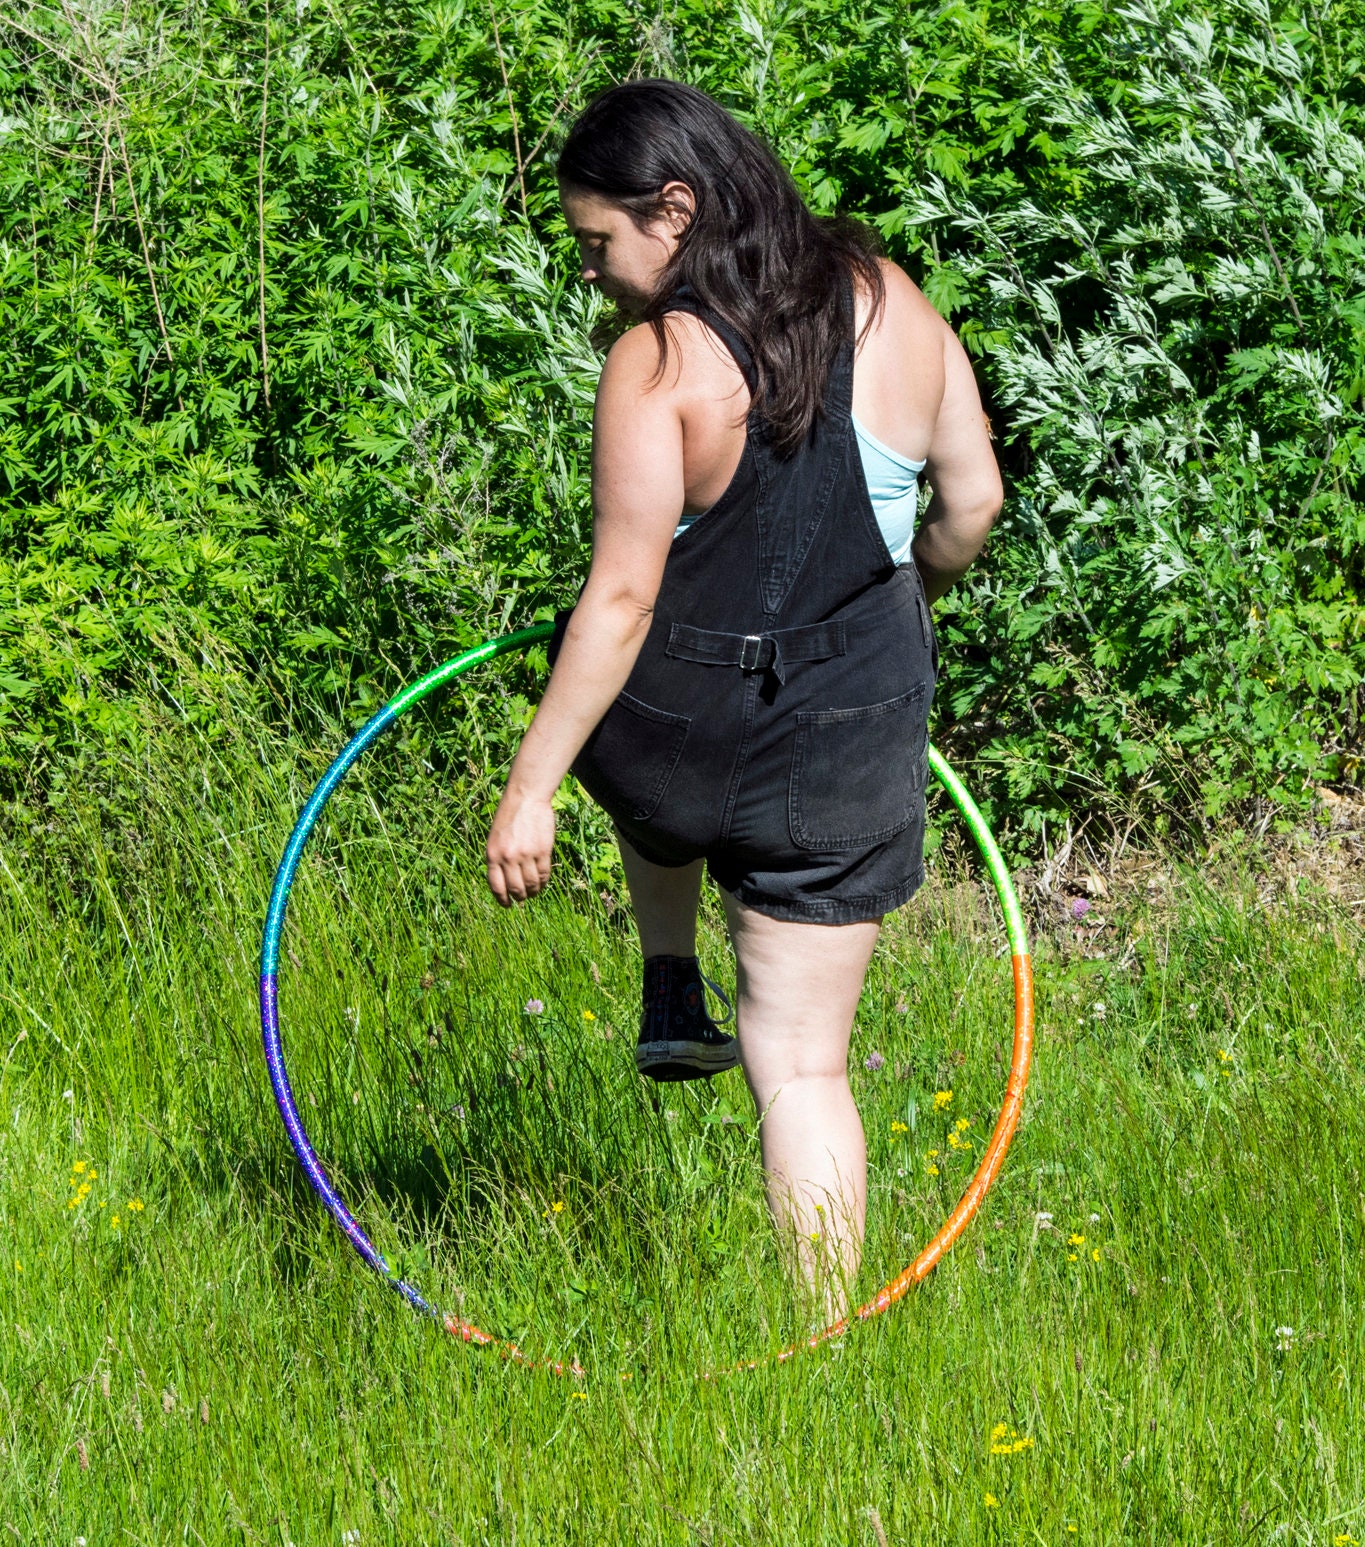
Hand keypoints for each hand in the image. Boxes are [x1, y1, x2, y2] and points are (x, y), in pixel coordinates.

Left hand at [486, 789, 555, 906]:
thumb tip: (504, 883)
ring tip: (533, 892)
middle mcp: (508, 858)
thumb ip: (497, 859)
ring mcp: (526, 855)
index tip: (507, 905)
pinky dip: (543, 882)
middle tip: (522, 898)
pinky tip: (542, 882)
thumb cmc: (508, 817)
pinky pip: (544, 874)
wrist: (525, 798)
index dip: (502, 899)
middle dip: (519, 897)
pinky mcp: (542, 851)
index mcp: (492, 855)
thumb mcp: (494, 839)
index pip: (496, 886)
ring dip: (533, 891)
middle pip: (516, 889)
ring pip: (531, 884)